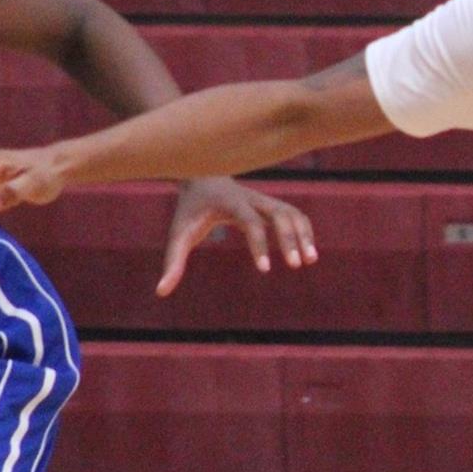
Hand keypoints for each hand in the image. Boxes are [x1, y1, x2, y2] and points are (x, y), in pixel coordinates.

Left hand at [159, 177, 318, 296]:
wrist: (201, 179)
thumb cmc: (190, 210)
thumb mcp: (178, 235)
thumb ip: (173, 263)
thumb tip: (161, 292)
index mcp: (231, 203)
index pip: (252, 223)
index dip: (260, 245)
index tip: (265, 270)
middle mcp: (254, 199)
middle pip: (281, 214)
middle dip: (291, 239)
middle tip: (297, 265)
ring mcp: (266, 199)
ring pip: (293, 213)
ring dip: (304, 235)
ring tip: (311, 261)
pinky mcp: (272, 204)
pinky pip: (295, 215)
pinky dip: (304, 231)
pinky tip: (308, 252)